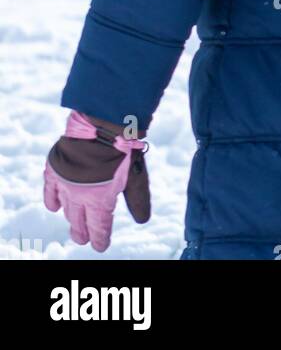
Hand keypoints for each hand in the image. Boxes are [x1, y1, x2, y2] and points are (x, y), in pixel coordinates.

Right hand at [43, 111, 149, 251]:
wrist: (102, 123)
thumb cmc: (123, 150)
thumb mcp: (136, 177)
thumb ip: (137, 200)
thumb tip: (143, 220)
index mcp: (99, 202)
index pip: (98, 229)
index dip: (100, 239)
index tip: (101, 246)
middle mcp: (79, 198)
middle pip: (79, 223)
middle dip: (83, 233)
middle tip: (84, 239)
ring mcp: (65, 184)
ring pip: (66, 209)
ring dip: (71, 217)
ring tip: (74, 222)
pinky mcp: (55, 170)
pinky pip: (49, 192)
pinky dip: (52, 200)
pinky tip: (55, 207)